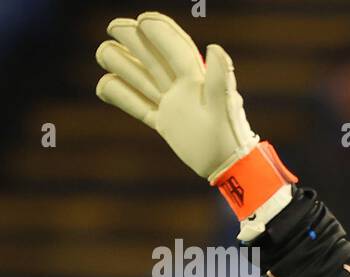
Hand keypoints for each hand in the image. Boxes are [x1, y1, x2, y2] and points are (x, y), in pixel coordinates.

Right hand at [94, 11, 258, 181]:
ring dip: (122, 64)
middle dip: (133, 40)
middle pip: (154, 58)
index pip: (176, 50)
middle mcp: (182, 90)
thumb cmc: (228, 137)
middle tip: (114, 26)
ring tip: (104, 52)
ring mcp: (172, 106)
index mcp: (197, 81)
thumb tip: (214, 46)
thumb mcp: (223, 106)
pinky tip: (104, 85)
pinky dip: (121, 96)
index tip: (142, 19)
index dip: (160, 32)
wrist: (228, 168)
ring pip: (141, 79)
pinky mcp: (165, 123)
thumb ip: (219, 77)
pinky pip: (138, 106)